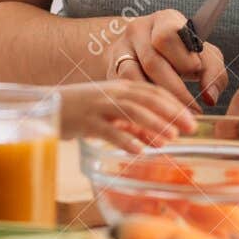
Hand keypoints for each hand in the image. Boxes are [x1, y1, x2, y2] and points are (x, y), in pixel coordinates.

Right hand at [60, 80, 196, 152]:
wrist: (45, 106)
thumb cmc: (81, 111)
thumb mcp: (110, 113)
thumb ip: (132, 123)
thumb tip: (158, 140)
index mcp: (120, 86)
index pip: (153, 91)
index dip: (175, 103)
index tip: (193, 118)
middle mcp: (111, 92)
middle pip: (147, 99)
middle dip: (171, 113)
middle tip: (189, 129)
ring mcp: (97, 105)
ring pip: (131, 112)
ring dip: (153, 125)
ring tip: (169, 140)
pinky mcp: (84, 120)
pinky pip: (108, 130)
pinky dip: (125, 140)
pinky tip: (139, 151)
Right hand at [104, 9, 227, 109]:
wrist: (145, 50)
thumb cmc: (181, 54)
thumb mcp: (201, 56)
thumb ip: (213, 72)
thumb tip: (210, 97)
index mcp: (165, 19)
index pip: (169, 37)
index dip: (184, 59)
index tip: (197, 74)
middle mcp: (138, 29)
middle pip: (152, 61)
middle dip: (175, 89)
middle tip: (193, 109)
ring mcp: (120, 47)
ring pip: (134, 76)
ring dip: (158, 100)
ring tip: (177, 116)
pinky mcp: (110, 67)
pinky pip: (124, 87)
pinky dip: (142, 102)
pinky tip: (157, 113)